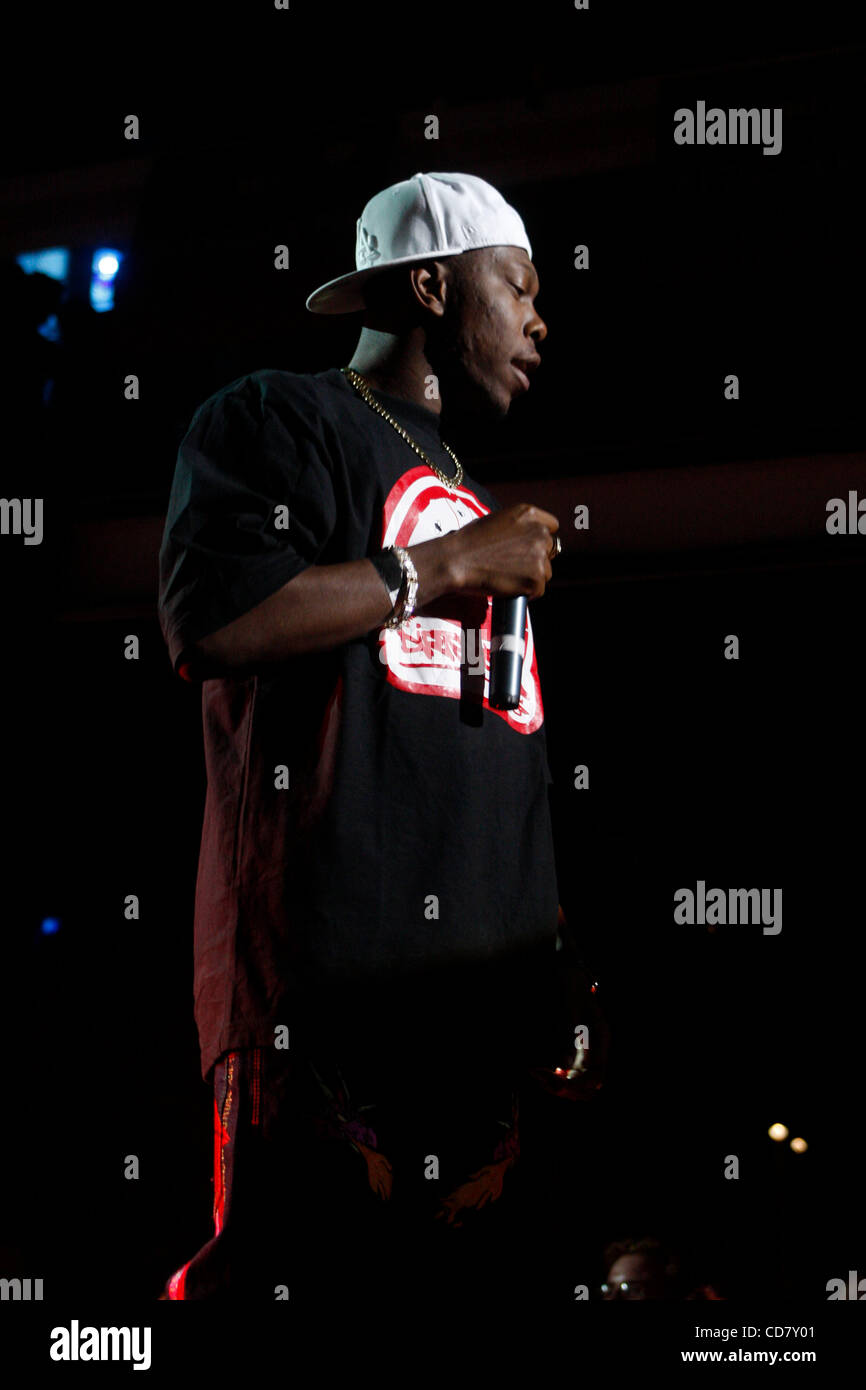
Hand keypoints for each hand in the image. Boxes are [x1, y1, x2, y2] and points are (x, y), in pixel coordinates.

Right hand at [443, 503, 559, 599]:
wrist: (456, 560)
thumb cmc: (469, 542)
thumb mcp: (498, 520)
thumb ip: (519, 527)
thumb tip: (528, 540)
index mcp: (530, 514)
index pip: (552, 527)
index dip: (539, 539)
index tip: (528, 548)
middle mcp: (538, 532)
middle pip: (549, 550)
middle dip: (535, 558)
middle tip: (512, 565)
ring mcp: (539, 556)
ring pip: (546, 571)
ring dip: (531, 576)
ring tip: (507, 576)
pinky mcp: (536, 579)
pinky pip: (538, 590)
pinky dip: (526, 592)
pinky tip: (508, 586)